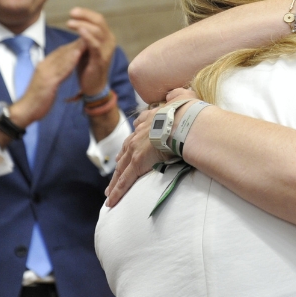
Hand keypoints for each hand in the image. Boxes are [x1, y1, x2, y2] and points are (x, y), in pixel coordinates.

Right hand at [7, 39, 85, 129]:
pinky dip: (69, 62)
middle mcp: (44, 66)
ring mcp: (45, 73)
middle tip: (89, 34)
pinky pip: (60, 69)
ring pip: (62, 58)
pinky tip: (78, 56)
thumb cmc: (37, 98)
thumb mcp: (46, 82)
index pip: (60, 53)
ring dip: (75, 48)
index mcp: (44, 66)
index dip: (72, 46)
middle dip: (76, 43)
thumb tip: (61, 68)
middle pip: (62, 52)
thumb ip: (53, 73)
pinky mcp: (47, 81)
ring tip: (86, 40)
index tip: (84, 40)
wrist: (26, 110)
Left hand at [66, 8, 116, 96]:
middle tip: (71, 13)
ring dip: (83, 25)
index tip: (73, 11)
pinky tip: (79, 31)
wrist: (93, 86)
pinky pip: (95, 45)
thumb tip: (78, 21)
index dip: (86, 13)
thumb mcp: (86, 47)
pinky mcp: (101, 60)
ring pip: (97, 31)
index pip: (98, 19)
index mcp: (106, 37)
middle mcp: (110, 41)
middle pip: (99, 22)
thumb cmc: (88, 66)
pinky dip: (87, 36)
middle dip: (85, 16)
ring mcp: (107, 50)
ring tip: (69, 22)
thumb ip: (85, 36)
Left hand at [106, 87, 198, 206]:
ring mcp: (135, 150)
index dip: (133, 142)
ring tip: (109, 194)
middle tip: (115, 175)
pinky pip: (124, 181)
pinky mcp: (136, 163)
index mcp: (149, 121)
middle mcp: (138, 135)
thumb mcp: (181, 98)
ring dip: (114, 182)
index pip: (137, 133)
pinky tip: (111, 202)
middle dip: (120, 165)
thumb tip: (177, 94)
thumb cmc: (187, 110)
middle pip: (125, 153)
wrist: (183, 120)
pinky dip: (116, 192)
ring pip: (121, 170)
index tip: (128, 148)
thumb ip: (177, 96)